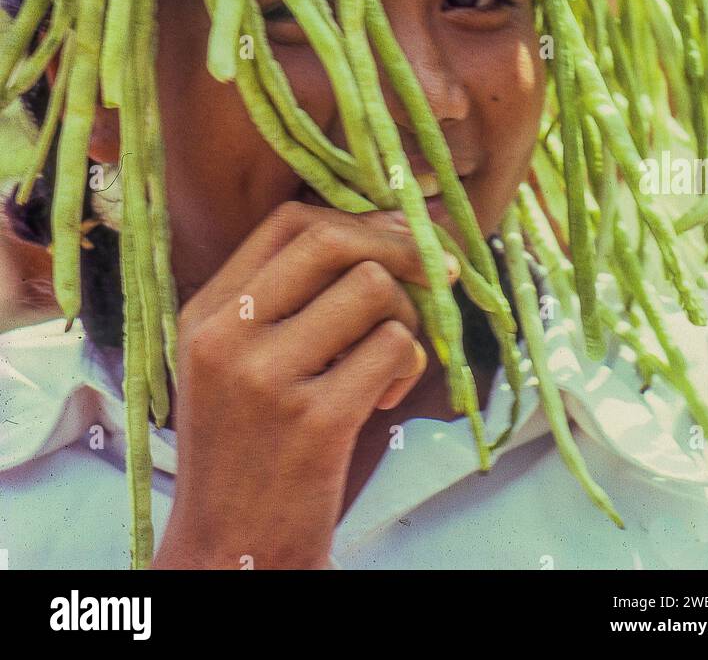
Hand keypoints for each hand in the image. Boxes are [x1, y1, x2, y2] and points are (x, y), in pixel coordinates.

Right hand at [150, 200, 458, 569]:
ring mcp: (267, 377)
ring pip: (374, 290)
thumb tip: (391, 226)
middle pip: (333, 241)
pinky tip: (385, 400)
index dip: (358, 220)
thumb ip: (289, 297)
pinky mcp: (315, 421)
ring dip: (405, 320)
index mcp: (205, 312)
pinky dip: (408, 367)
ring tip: (388, 365)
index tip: (399, 238)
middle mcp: (227, 335)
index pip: (290, 222)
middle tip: (438, 274)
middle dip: (400, 248)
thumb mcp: (237, 362)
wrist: (230, 551)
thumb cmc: (249, 449)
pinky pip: (394, 348)